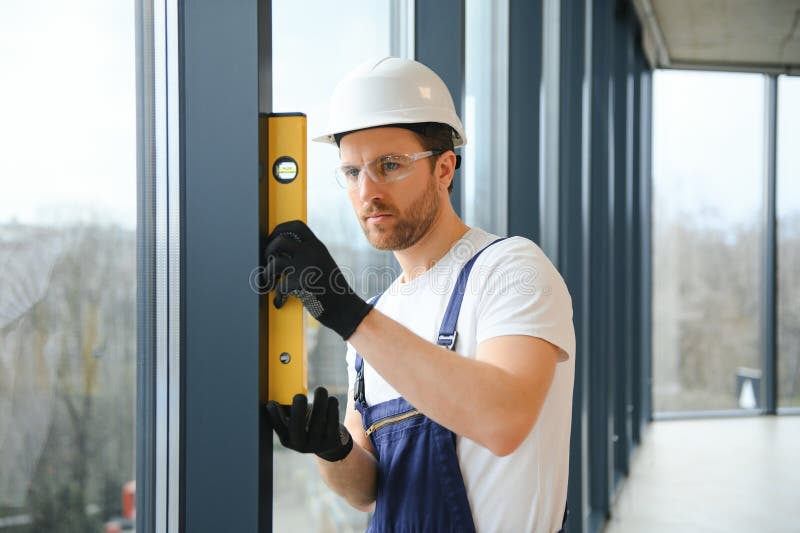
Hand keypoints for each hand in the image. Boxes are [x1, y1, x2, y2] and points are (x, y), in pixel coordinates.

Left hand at [263, 220, 372, 339]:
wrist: (346, 308)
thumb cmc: (331, 289)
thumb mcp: (322, 264)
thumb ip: (306, 255)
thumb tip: (279, 252)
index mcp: (317, 247)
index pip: (296, 226)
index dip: (279, 230)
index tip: (272, 240)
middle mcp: (312, 254)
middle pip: (280, 241)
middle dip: (268, 251)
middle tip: (268, 263)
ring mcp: (307, 268)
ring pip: (275, 263)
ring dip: (267, 274)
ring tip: (270, 283)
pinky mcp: (303, 284)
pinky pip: (280, 287)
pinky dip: (277, 297)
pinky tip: (280, 301)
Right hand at [265, 387, 353, 461]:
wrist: (328, 442)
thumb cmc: (308, 423)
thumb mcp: (297, 419)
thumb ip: (289, 409)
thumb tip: (282, 390)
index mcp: (287, 438)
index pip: (278, 427)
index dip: (274, 416)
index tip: (273, 403)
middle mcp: (300, 445)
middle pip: (297, 429)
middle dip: (298, 411)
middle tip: (300, 396)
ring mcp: (316, 445)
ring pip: (317, 424)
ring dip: (319, 403)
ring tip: (320, 390)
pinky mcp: (332, 442)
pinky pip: (332, 424)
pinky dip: (332, 409)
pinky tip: (331, 400)